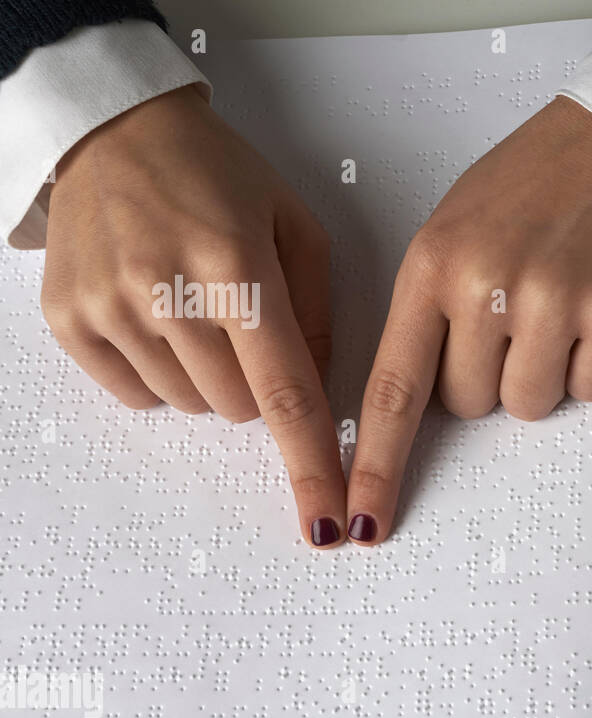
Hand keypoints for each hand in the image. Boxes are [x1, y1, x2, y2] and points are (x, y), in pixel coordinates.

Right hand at [42, 85, 345, 547]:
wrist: (113, 130)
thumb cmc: (220, 176)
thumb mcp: (295, 226)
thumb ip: (317, 312)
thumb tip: (321, 389)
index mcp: (236, 269)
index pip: (285, 393)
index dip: (312, 464)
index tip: (331, 522)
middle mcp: (166, 294)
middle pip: (238, 410)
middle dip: (258, 384)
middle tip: (245, 324)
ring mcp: (109, 311)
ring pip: (190, 408)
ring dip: (209, 377)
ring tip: (196, 307)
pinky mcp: (68, 322)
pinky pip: (135, 396)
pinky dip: (160, 373)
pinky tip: (157, 316)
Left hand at [346, 95, 591, 543]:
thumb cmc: (537, 181)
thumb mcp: (456, 226)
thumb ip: (432, 308)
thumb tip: (425, 400)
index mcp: (433, 264)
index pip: (392, 387)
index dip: (375, 464)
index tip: (359, 520)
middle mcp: (486, 286)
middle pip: (469, 406)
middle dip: (490, 378)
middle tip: (518, 318)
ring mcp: (555, 302)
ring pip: (530, 405)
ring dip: (545, 372)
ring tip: (563, 306)